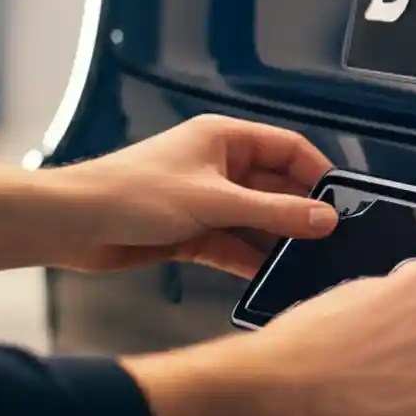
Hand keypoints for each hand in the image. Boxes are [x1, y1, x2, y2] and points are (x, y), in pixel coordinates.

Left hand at [51, 114, 338, 277]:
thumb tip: (324, 219)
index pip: (287, 149)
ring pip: (255, 220)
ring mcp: (205, 200)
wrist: (74, 224)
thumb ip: (274, 213)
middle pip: (274, 187)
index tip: (341, 201)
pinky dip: (249, 259)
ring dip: (275, 241)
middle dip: (299, 213)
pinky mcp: (191, 232)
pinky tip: (269, 275)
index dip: (317, 173)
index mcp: (224, 139)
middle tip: (328, 239)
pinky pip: (232, 245)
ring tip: (304, 262)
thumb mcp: (216, 203)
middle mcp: (217, 166)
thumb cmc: (132, 193)